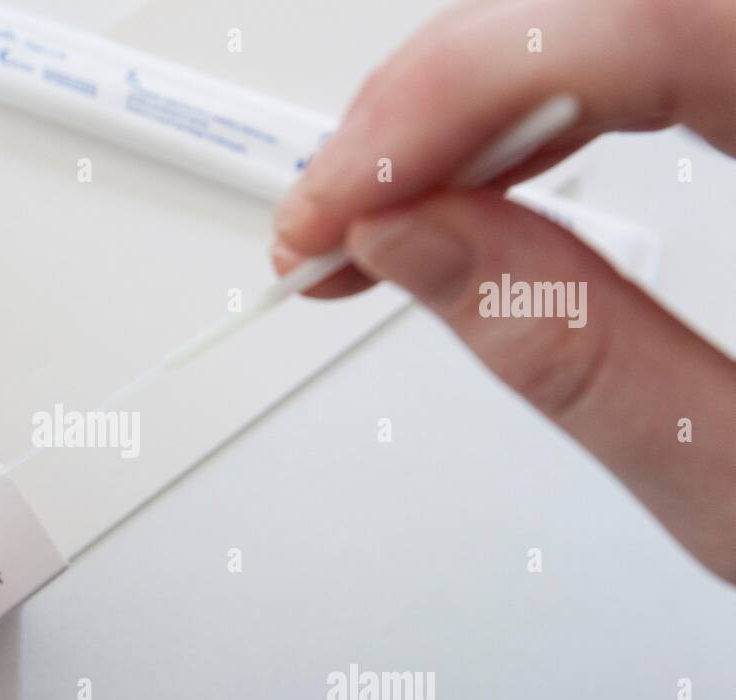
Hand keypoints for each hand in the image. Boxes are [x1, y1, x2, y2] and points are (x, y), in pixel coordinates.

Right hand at [272, 0, 735, 583]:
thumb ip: (578, 352)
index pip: (655, 17)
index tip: (344, 198)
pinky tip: (486, 183)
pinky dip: (554, 114)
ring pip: (629, 15)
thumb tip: (410, 241)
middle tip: (343, 211)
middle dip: (447, 92)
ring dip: (483, 104)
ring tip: (388, 213)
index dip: (457, 89)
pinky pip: (669, 56)